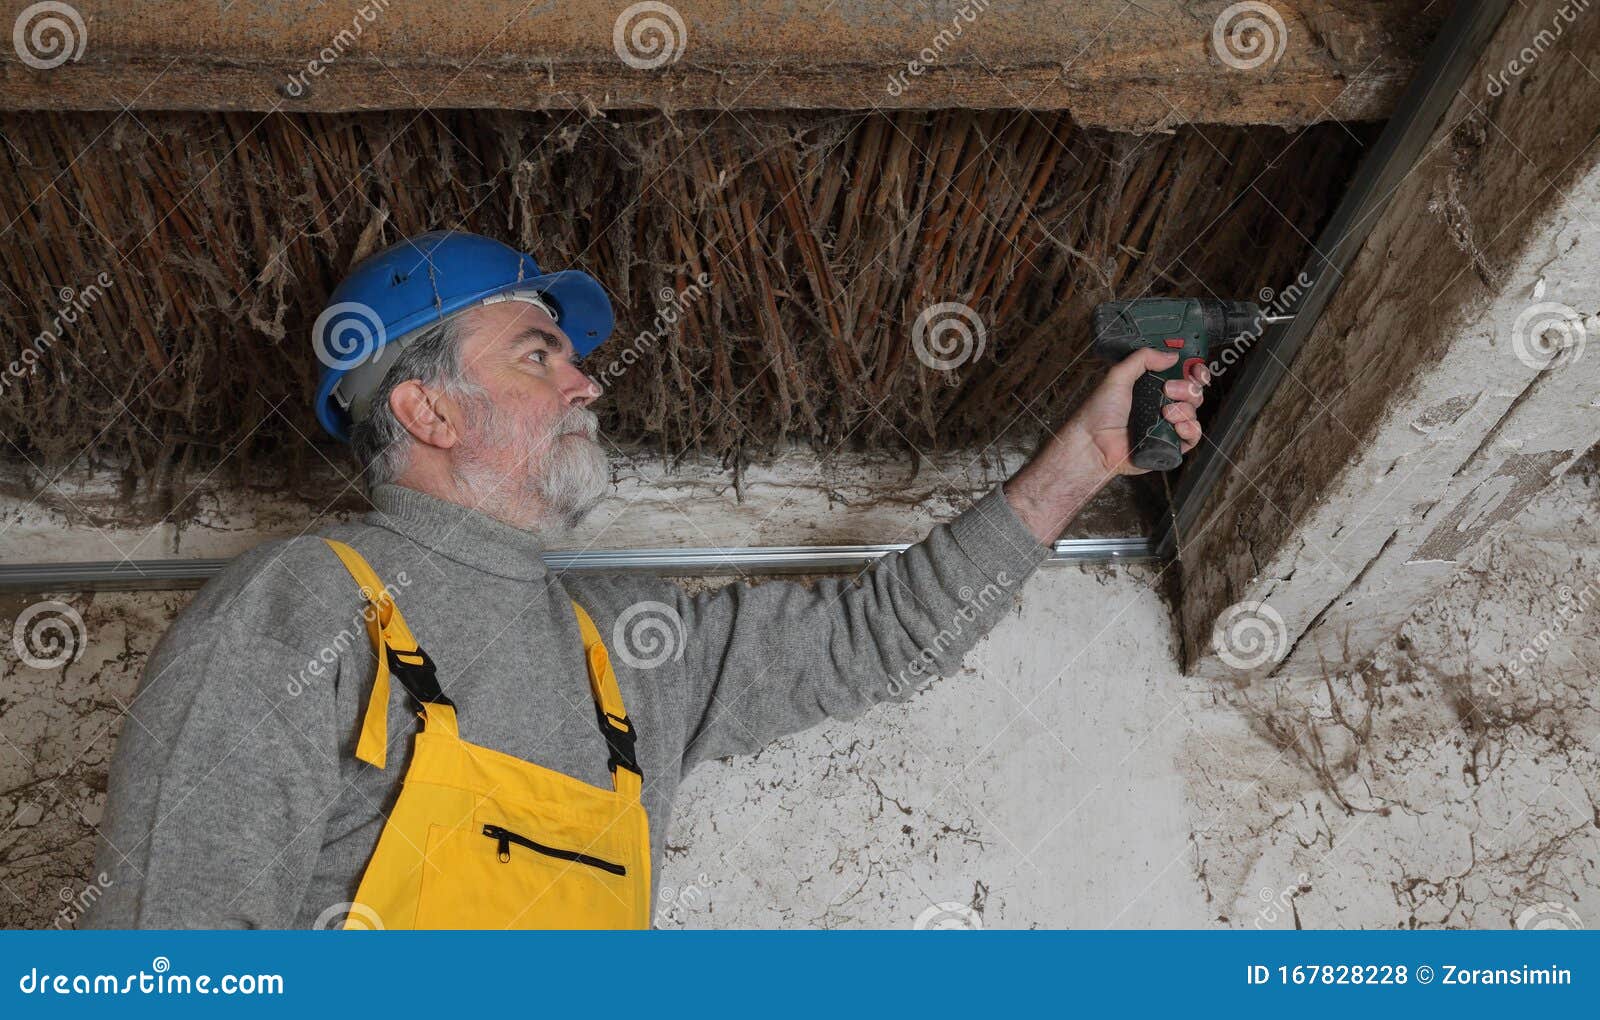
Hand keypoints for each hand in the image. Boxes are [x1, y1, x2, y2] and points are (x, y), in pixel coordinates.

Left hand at [1066, 348, 1208, 476]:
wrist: (1093, 443)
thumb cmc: (1099, 414)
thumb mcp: (1118, 376)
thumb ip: (1143, 359)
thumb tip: (1171, 355)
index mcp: (1150, 387)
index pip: (1182, 376)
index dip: (1193, 372)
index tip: (1194, 370)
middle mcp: (1160, 404)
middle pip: (1192, 393)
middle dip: (1187, 389)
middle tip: (1169, 390)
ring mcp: (1165, 425)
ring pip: (1193, 413)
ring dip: (1185, 409)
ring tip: (1166, 412)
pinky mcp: (1168, 445)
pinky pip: (1191, 437)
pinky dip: (1190, 429)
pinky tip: (1177, 426)